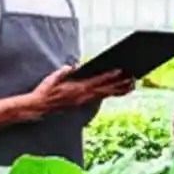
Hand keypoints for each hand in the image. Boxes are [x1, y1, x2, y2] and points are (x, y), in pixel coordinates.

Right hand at [17, 65, 135, 120]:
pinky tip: (117, 91)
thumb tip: (75, 66)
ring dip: (118, 90)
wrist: (39, 107)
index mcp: (77, 89)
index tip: (120, 71)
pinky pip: (99, 98)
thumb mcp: (53, 78)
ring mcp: (83, 101)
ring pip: (105, 95)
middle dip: (119, 84)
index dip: (109, 76)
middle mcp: (83, 97)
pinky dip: (109, 94)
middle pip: (105, 90)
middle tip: (134, 79)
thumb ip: (65, 71)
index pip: (97, 81)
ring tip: (131, 85)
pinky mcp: (82, 104)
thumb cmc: (45, 91)